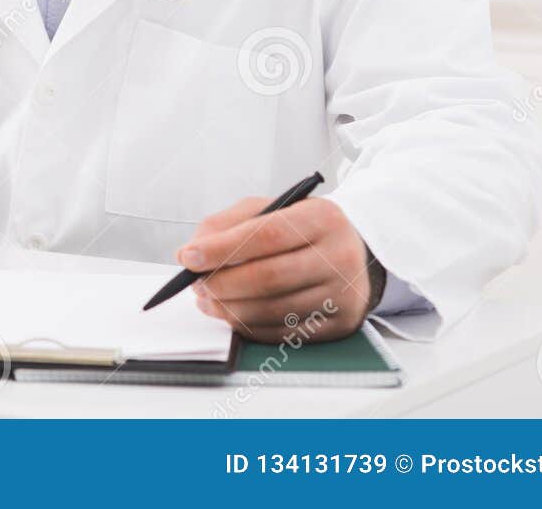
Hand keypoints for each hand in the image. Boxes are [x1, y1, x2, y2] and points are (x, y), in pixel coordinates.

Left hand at [175, 195, 376, 343]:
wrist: (352, 253)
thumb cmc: (301, 229)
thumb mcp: (269, 209)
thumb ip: (226, 224)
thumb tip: (191, 253)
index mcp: (322, 219)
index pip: (267, 235)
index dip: (223, 249)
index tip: (189, 257)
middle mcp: (339, 258)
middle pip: (269, 278)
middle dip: (221, 283)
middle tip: (195, 283)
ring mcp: (342, 296)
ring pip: (272, 311)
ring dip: (229, 309)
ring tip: (207, 299)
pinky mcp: (338, 326)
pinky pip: (282, 333)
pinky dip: (248, 326)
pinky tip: (232, 313)